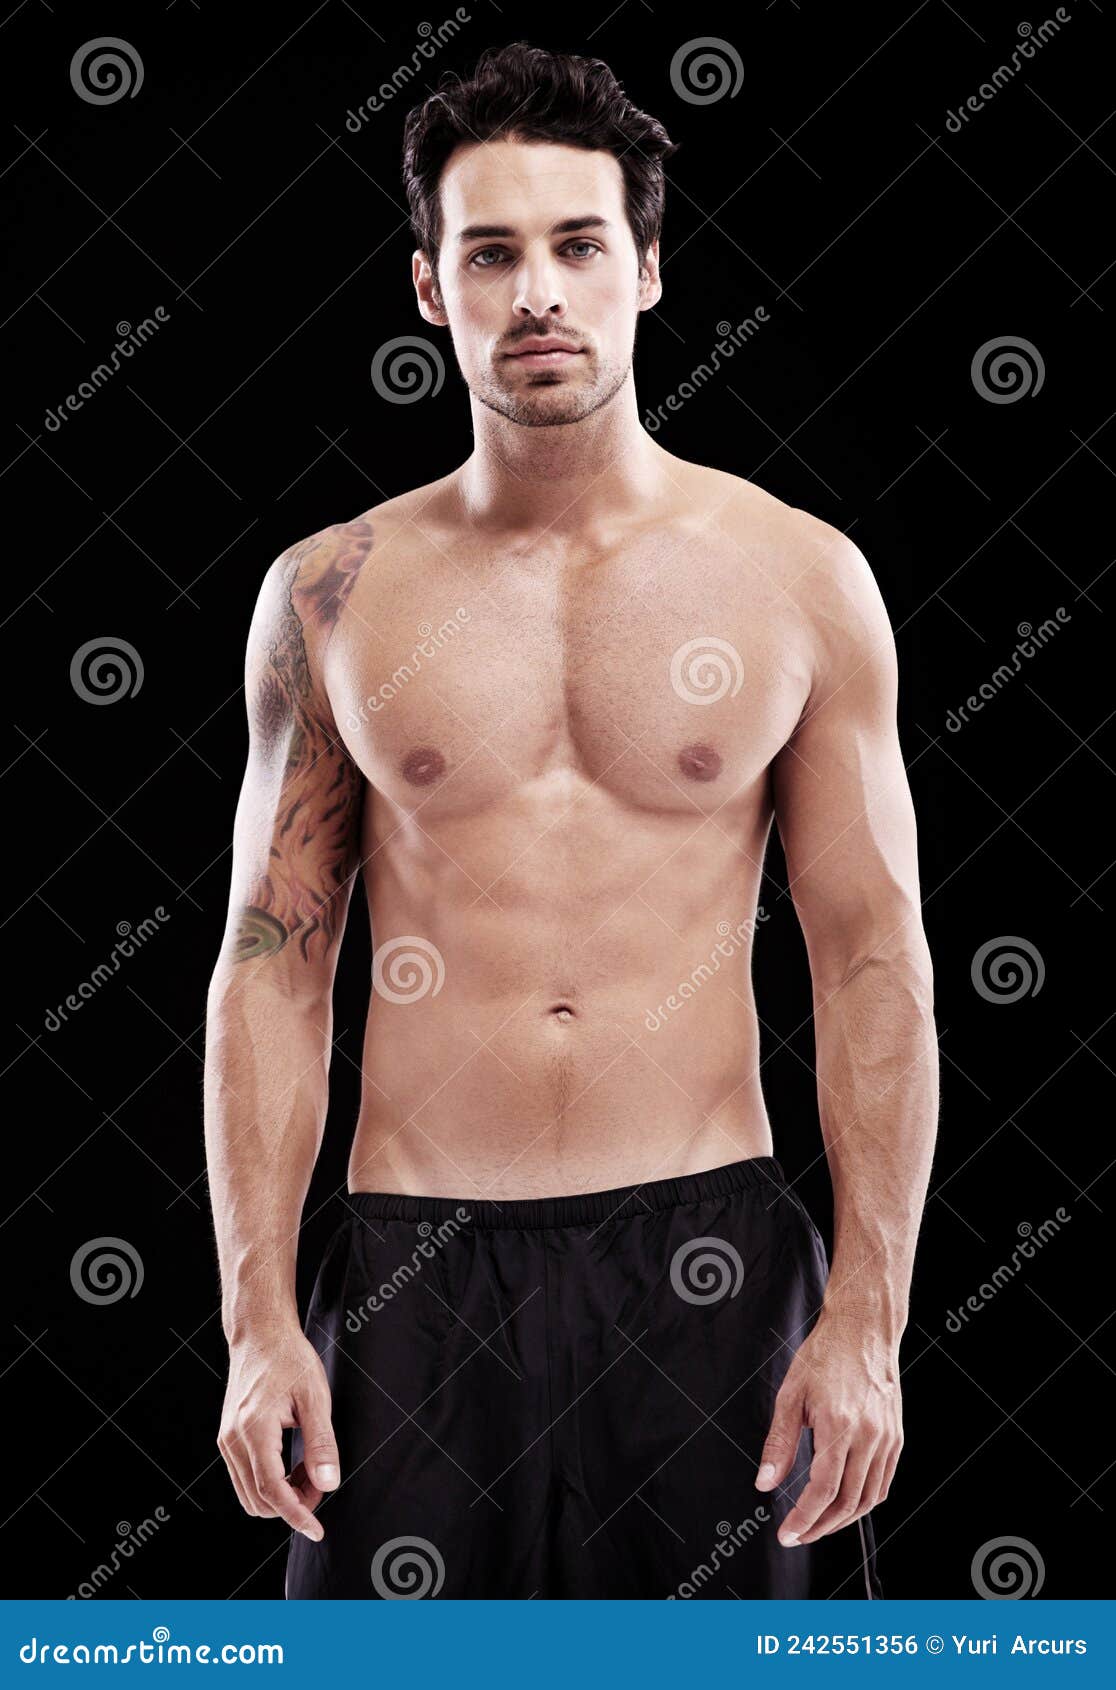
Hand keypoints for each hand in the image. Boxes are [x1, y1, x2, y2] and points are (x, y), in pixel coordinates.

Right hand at [218, 1325, 339, 1539]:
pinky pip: (244, 1477)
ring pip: (249, 1494)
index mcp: (254, 1431)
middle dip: (292, 1505)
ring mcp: (226, 1440)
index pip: (273, 1492)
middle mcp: (232, 1440)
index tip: (317, 1530)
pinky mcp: (227, 1438)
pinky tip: (292, 1465)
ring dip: (280, 1496)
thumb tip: (328, 1484)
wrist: (260, 1334)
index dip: (296, 1515)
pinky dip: (268, 1483)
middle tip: (321, 1483)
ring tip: (308, 1472)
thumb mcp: (315, 1397)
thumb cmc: (289, 1359)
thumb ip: (322, 1443)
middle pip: (258, 1501)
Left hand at [754, 1314, 901, 1546]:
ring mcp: (887, 1438)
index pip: (822, 1491)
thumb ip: (779, 1443)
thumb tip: (764, 1483)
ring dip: (842, 1519)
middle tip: (798, 1535)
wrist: (863, 1329)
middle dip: (820, 1526)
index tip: (787, 1534)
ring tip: (818, 1524)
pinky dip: (864, 1502)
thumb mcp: (790, 1395)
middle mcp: (868, 1437)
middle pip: (847, 1502)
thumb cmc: (824, 1356)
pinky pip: (883, 1483)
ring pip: (868, 1498)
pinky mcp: (896, 1437)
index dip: (803, 1519)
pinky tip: (845, 1504)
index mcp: (838, 1426)